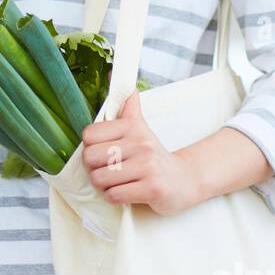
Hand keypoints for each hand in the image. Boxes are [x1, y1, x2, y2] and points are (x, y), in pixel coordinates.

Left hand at [80, 93, 205, 214]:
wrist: (185, 179)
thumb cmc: (156, 157)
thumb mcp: (142, 129)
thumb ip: (128, 108)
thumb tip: (116, 76)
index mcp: (132, 127)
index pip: (89, 135)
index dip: (90, 148)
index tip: (103, 155)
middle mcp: (140, 144)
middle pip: (90, 158)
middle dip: (95, 170)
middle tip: (109, 172)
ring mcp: (147, 167)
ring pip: (100, 179)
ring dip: (105, 186)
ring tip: (119, 183)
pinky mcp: (152, 189)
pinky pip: (114, 195)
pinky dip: (116, 198)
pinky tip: (128, 193)